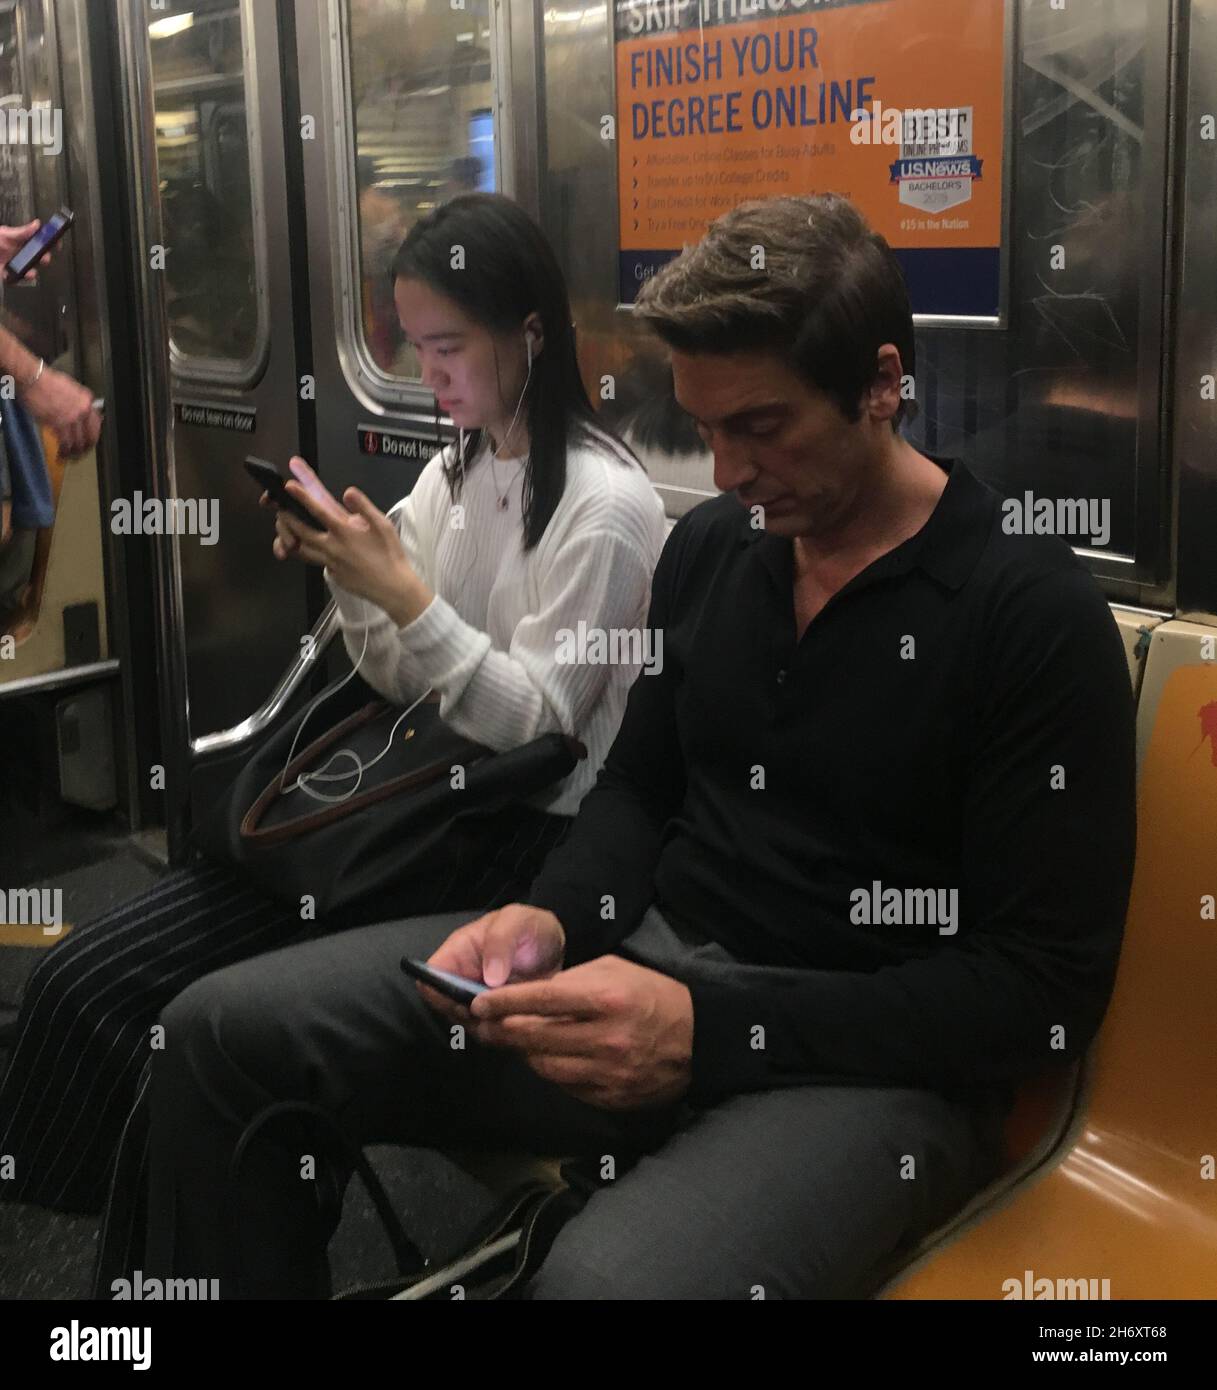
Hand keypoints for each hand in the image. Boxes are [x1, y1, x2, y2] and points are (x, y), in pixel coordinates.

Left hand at [0, 221, 50, 280]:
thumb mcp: (5, 234)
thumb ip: (21, 232)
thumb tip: (36, 225)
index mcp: (21, 240)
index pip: (39, 240)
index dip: (50, 241)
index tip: (56, 242)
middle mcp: (20, 252)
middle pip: (38, 256)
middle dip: (44, 257)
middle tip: (44, 258)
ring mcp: (15, 263)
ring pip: (30, 270)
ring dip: (32, 272)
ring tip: (30, 271)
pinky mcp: (8, 274)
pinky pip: (17, 279)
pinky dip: (18, 279)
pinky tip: (17, 275)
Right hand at [22, 366, 101, 458]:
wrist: (31, 377)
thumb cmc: (44, 381)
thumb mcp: (68, 388)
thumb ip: (77, 402)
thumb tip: (79, 414)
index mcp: (86, 399)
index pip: (97, 424)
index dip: (92, 436)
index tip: (88, 442)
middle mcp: (83, 409)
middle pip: (91, 436)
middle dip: (86, 448)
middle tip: (80, 454)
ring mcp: (72, 417)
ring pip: (79, 442)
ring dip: (74, 453)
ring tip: (69, 457)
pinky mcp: (59, 423)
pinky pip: (66, 443)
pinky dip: (64, 451)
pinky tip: (61, 454)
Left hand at [270, 457, 432, 623]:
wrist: (393, 588)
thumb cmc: (390, 555)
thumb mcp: (383, 526)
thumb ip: (364, 507)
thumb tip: (347, 492)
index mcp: (344, 533)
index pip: (318, 511)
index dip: (302, 497)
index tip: (290, 487)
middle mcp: (333, 548)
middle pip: (301, 531)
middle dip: (287, 519)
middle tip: (281, 510)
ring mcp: (330, 564)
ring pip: (303, 550)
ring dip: (291, 538)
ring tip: (287, 531)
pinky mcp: (333, 575)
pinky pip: (316, 562)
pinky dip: (309, 553)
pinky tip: (312, 548)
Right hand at [414, 905, 566, 1026]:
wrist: (553, 946)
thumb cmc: (529, 927)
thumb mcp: (517, 921)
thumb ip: (500, 941)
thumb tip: (489, 979)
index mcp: (457, 954)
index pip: (428, 980)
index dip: (441, 995)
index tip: (470, 1003)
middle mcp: (460, 981)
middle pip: (446, 1010)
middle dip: (470, 1017)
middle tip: (501, 1012)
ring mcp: (477, 1001)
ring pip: (468, 1026)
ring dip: (489, 1027)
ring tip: (517, 1015)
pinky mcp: (495, 1016)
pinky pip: (490, 1033)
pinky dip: (503, 1033)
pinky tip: (523, 1022)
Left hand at [470, 955, 693, 1110]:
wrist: (698, 1039)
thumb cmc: (652, 995)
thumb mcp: (614, 971)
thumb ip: (571, 982)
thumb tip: (527, 993)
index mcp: (605, 999)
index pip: (541, 1001)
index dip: (504, 1002)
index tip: (478, 1003)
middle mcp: (604, 1038)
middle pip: (534, 1038)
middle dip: (501, 1030)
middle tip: (481, 1025)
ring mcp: (607, 1072)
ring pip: (543, 1067)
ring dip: (521, 1053)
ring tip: (510, 1040)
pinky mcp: (609, 1098)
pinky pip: (564, 1086)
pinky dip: (549, 1071)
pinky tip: (543, 1058)